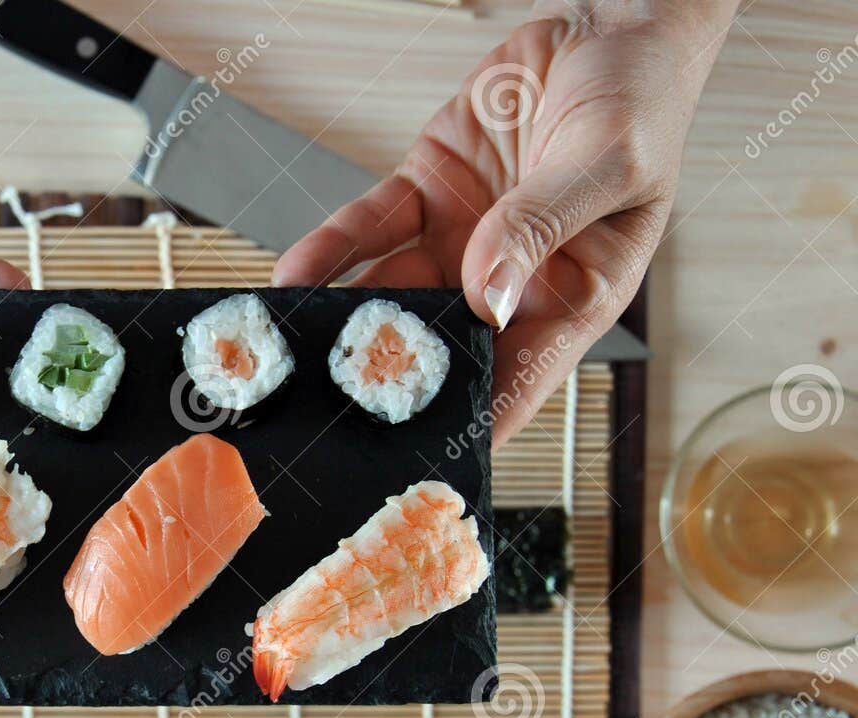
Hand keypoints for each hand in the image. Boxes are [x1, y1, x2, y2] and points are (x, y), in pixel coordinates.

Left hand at [273, 2, 735, 442]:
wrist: (609, 20)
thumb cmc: (640, 100)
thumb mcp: (608, 162)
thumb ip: (541, 225)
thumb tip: (490, 293)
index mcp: (572, 298)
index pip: (515, 384)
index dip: (464, 428)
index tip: (412, 462)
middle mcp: (509, 284)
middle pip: (436, 351)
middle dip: (381, 383)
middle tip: (322, 414)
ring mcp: (460, 243)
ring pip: (388, 297)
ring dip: (340, 322)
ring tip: (290, 351)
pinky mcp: (424, 196)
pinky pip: (367, 232)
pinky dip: (329, 253)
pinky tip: (294, 276)